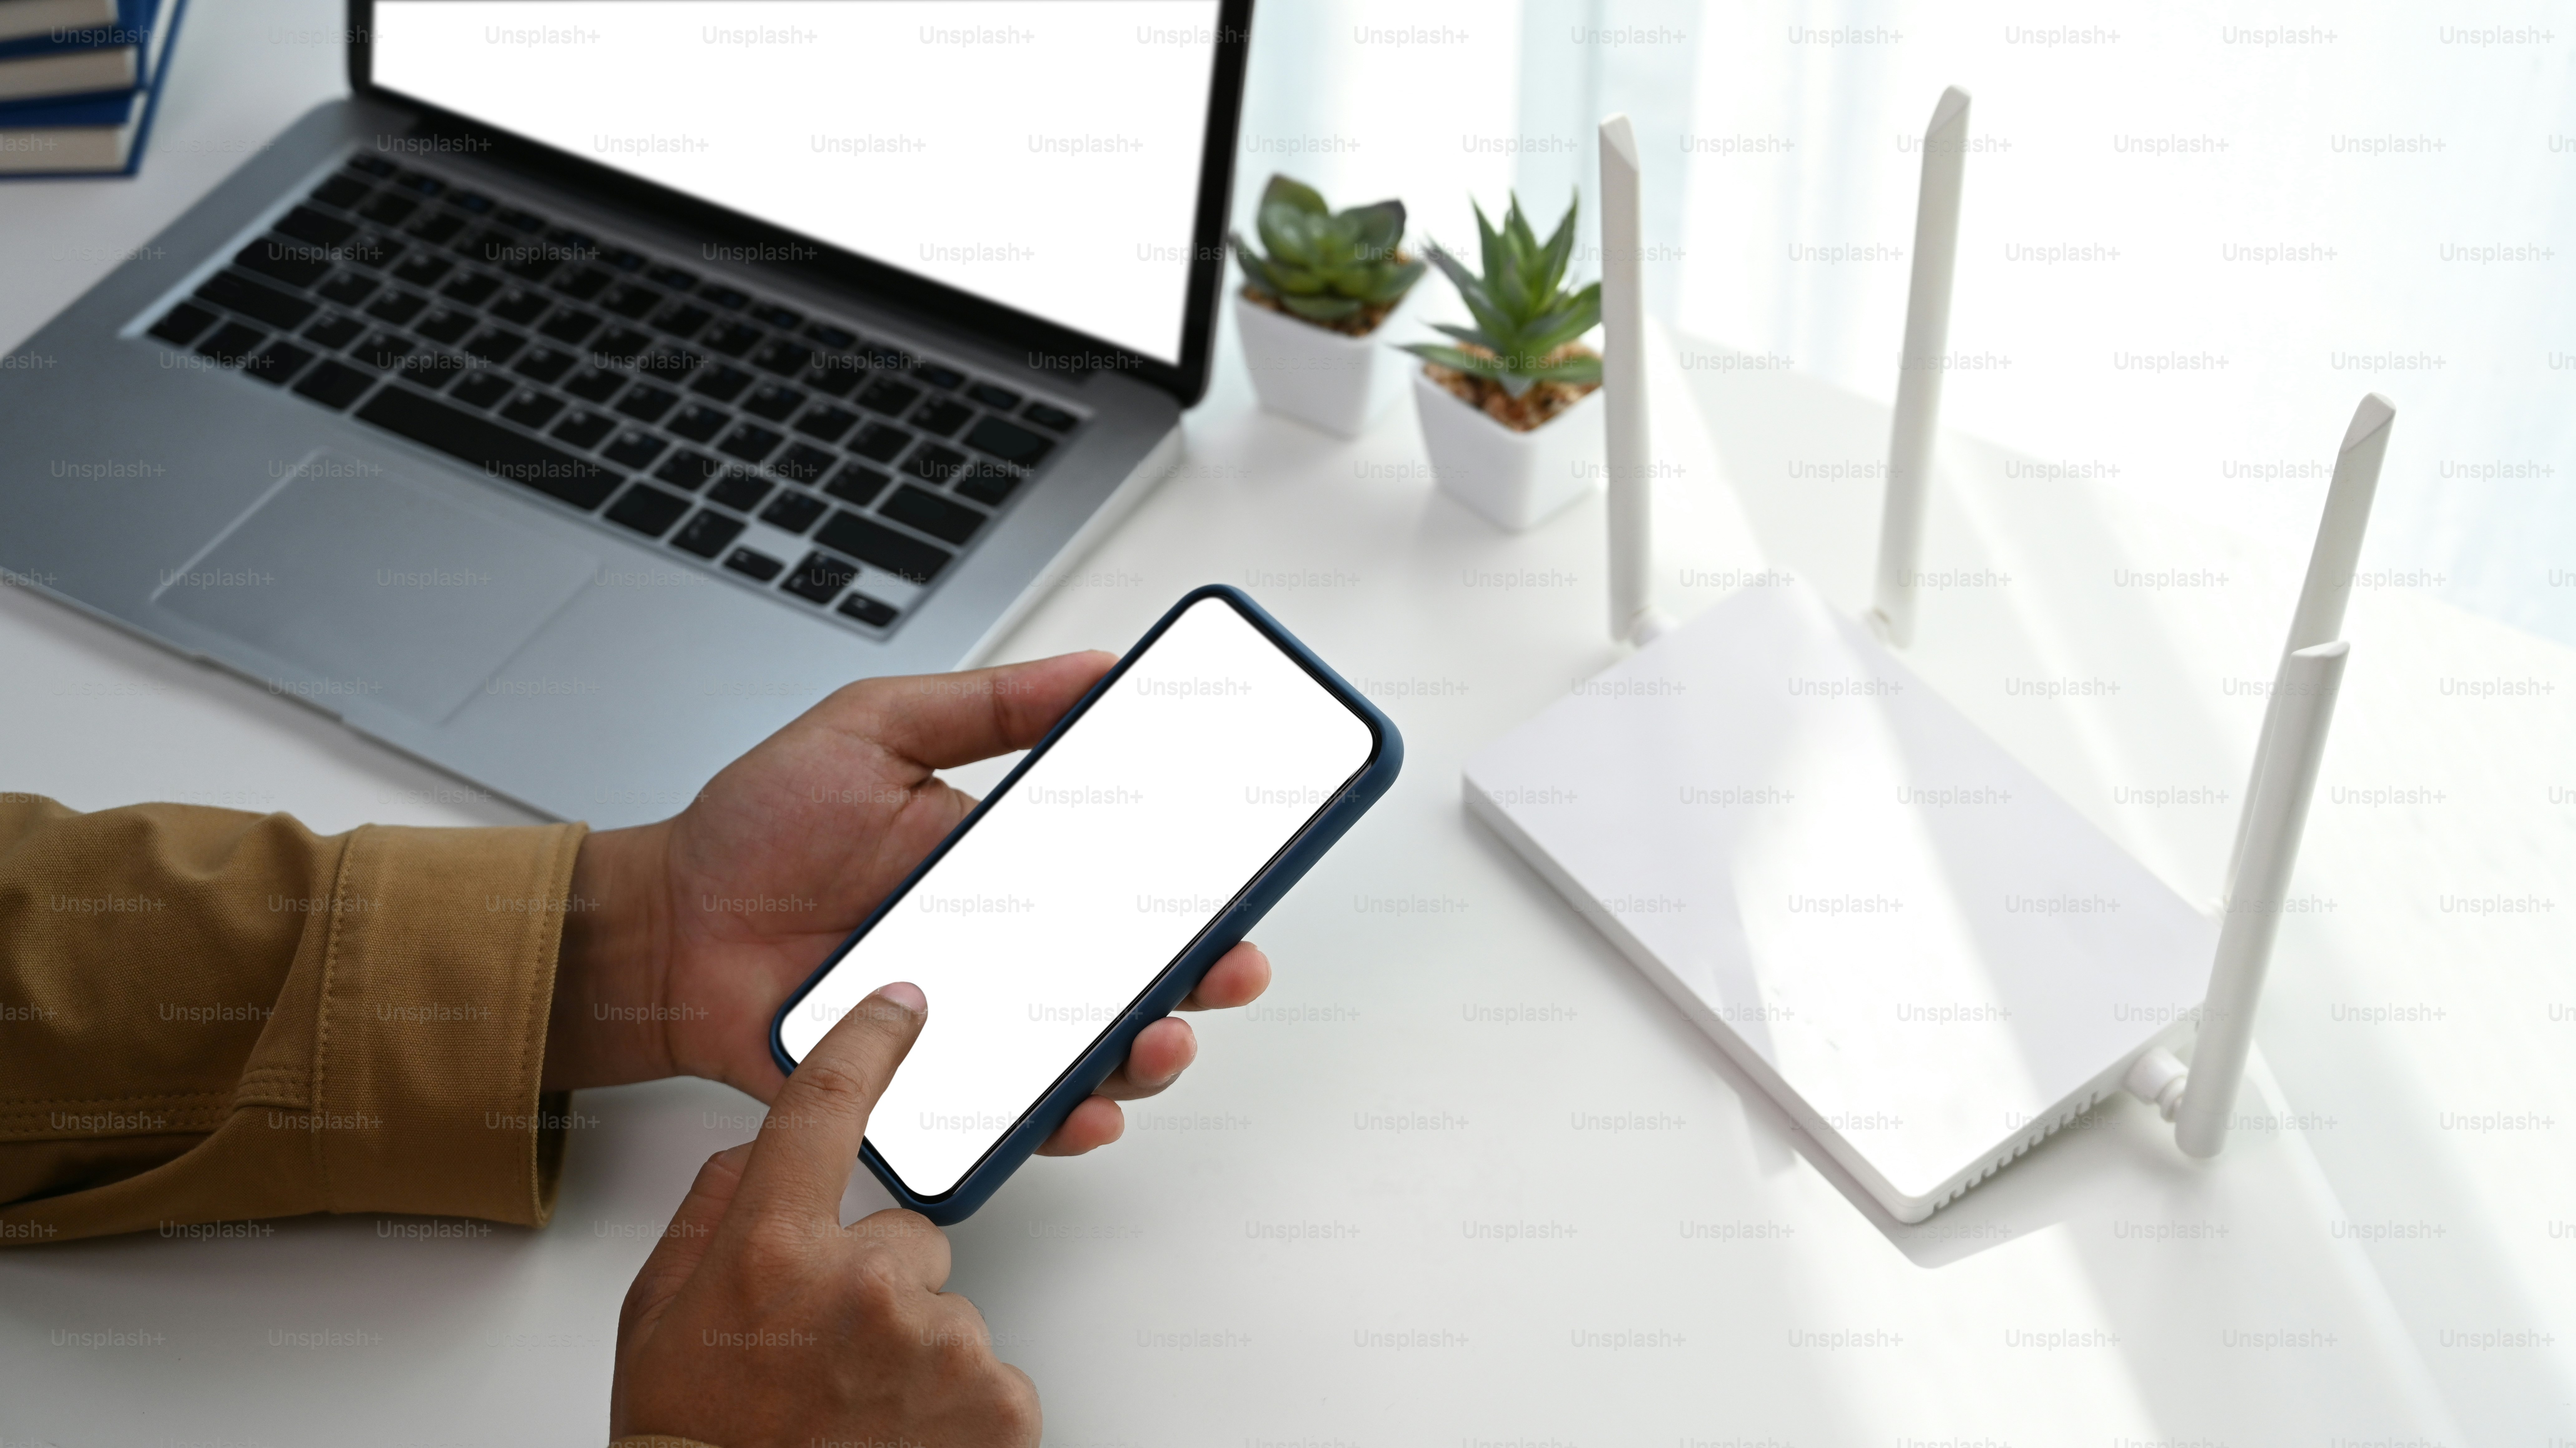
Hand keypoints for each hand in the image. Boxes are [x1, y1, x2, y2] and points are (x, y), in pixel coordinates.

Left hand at [545, 651, 1272, 1154]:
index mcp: (1011, 864)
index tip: (1248, 872)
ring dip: (1143, 1054)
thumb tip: (1095, 668)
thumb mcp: (872, 729)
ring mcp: (973, 1022)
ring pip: (1090, 1052)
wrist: (667, 925)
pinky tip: (1082, 1108)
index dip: (1199, 880)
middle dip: (1200, 977)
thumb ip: (985, 705)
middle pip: (1133, 974)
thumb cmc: (757, 828)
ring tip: (1156, 1041)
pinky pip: (1010, 1116)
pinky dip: (1055, 1121)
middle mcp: (1007, 949)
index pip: (1130, 876)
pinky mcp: (926, 1085)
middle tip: (1227, 966)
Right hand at [611, 982, 1039, 1447]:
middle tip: (831, 1357)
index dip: (866, 1045)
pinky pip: (993, 1374)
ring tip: (860, 1412)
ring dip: (916, 1354)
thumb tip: (750, 1155)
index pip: (824, 1107)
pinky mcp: (998, 1404)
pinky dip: (959, 1409)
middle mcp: (865, 1287)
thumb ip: (707, 1219)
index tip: (901, 1008)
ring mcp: (940, 1345)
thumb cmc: (697, 1446)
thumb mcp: (660, 1323)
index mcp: (776, 1252)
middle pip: (910, 1239)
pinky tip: (904, 1439)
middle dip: (882, 1285)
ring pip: (949, 1313)